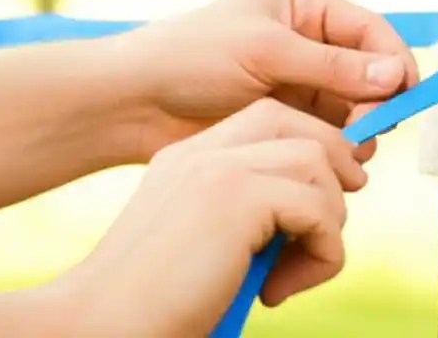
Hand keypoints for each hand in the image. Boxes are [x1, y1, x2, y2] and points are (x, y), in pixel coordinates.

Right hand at [55, 100, 362, 336]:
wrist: (102, 326)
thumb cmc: (154, 303)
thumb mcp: (206, 241)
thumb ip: (248, 213)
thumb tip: (322, 208)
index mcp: (190, 156)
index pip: (274, 120)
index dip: (315, 154)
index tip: (321, 211)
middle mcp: (203, 151)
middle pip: (305, 129)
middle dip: (335, 175)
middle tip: (324, 234)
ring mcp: (218, 169)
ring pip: (321, 165)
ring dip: (327, 224)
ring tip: (290, 273)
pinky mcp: (236, 198)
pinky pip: (321, 210)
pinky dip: (321, 256)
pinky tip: (275, 292)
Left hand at [113, 0, 420, 160]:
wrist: (131, 104)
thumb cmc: (189, 58)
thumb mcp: (264, 53)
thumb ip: (332, 66)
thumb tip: (396, 74)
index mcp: (302, 7)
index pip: (369, 31)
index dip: (394, 60)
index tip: (407, 93)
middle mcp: (307, 43)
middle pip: (370, 72)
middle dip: (378, 101)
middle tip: (369, 130)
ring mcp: (298, 84)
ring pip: (355, 108)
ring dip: (360, 129)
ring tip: (348, 149)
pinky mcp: (287, 121)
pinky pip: (331, 133)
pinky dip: (338, 147)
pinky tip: (329, 160)